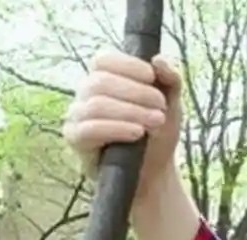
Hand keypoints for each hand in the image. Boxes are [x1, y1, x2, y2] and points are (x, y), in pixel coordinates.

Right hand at [64, 48, 183, 202]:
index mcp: (104, 78)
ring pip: (96, 104)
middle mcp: (85, 94)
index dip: (128, 65)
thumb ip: (170, 80)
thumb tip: (158, 59)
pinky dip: (116, 128)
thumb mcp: (171, 105)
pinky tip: (137, 133)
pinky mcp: (75, 139)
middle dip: (136, 93)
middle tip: (161, 107)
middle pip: (101, 81)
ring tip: (156, 122)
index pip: (103, 60)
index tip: (152, 78)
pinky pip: (88, 129)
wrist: (154, 173)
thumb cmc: (157, 134)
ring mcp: (77, 116)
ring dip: (131, 111)